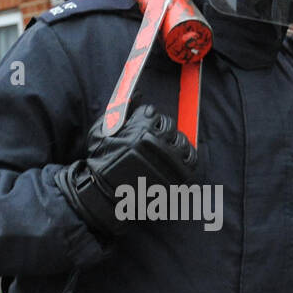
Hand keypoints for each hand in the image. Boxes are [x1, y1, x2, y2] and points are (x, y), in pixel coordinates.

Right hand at [55, 105, 197, 239]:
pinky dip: (185, 156)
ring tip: (161, 150)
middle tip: (149, 141)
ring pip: (181, 139)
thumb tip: (137, 94)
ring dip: (172, 142)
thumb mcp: (101, 132)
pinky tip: (174, 159)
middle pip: (168, 124)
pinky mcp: (179, 175)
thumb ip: (119, 110)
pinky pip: (191, 157)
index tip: (139, 127)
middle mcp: (158, 141)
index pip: (151, 112)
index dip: (144, 119)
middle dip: (158, 129)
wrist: (107, 198)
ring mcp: (170, 159)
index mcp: (139, 128)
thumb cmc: (101, 164)